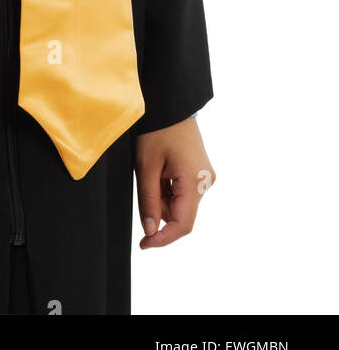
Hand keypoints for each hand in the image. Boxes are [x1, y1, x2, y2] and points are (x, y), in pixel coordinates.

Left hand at [135, 117, 216, 248]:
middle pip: (180, 214)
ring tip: (152, 169)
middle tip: (144, 183)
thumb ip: (149, 201)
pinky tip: (160, 168)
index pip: (183, 224)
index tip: (143, 244)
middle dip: (158, 209)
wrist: (170, 104)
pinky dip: (168, 188)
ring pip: (180, 204)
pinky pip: (183, 192)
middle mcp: (205, 182)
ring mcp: (205, 177)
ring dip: (162, 197)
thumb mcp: (146, 166)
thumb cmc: (157, 130)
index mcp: (195, 182)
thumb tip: (150, 230)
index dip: (163, 238)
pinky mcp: (200, 173)